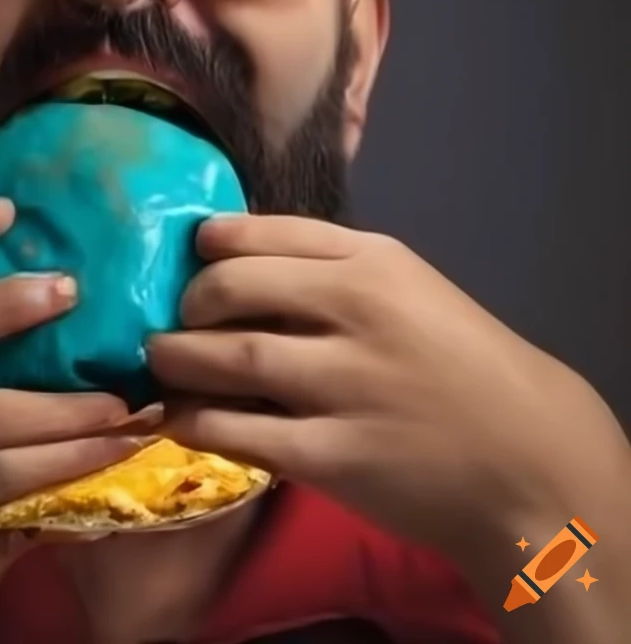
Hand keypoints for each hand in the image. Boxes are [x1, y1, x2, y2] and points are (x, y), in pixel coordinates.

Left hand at [149, 216, 630, 570]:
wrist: (527, 459)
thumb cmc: (456, 362)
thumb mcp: (406, 287)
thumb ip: (328, 263)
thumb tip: (230, 251)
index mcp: (373, 261)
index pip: (266, 231)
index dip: (210, 242)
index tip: (190, 256)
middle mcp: (356, 311)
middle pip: (232, 288)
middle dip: (188, 302)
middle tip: (175, 318)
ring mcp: (345, 385)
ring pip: (228, 358)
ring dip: (177, 359)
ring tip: (161, 361)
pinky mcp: (334, 456)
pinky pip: (239, 431)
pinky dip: (197, 422)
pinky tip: (180, 419)